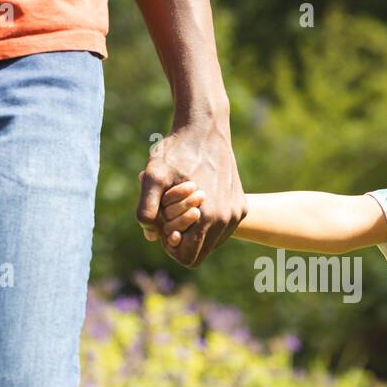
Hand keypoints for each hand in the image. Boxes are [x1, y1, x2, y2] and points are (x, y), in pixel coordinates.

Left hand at [136, 119, 245, 266]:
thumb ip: (146, 208)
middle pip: (200, 252)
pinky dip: (207, 221)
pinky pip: (221, 229)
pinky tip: (197, 199)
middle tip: (170, 214)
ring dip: (195, 230)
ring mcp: (236, 213)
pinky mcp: (241, 206)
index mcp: (208, 217)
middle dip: (182, 239)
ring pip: (212, 242)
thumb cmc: (177, 150)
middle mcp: (227, 219)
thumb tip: (149, 235)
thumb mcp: (153, 176)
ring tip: (183, 204)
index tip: (163, 226)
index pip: (188, 258)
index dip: (171, 247)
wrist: (205, 128)